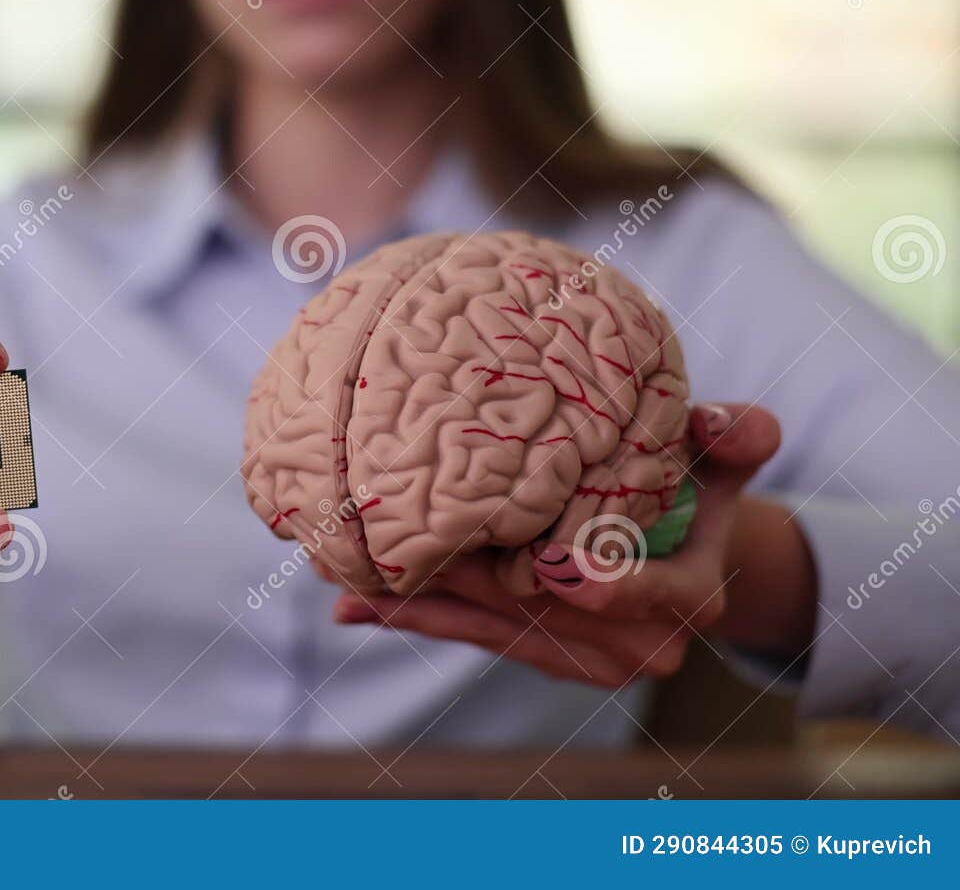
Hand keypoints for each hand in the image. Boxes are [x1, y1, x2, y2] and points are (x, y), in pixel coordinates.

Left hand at [333, 403, 807, 686]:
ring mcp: (587, 661)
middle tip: (394, 551)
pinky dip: (418, 619)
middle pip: (543, 610)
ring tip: (347, 578)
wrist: (689, 548)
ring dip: (421, 605)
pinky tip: (356, 607)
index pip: (646, 592)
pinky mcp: (544, 661)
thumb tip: (717, 422)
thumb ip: (736, 434)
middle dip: (470, 582)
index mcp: (689, 595)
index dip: (604, 584)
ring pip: (497, 629)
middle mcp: (638, 643)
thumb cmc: (699, 485)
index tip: (558, 569)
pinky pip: (475, 640)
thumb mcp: (726, 454)